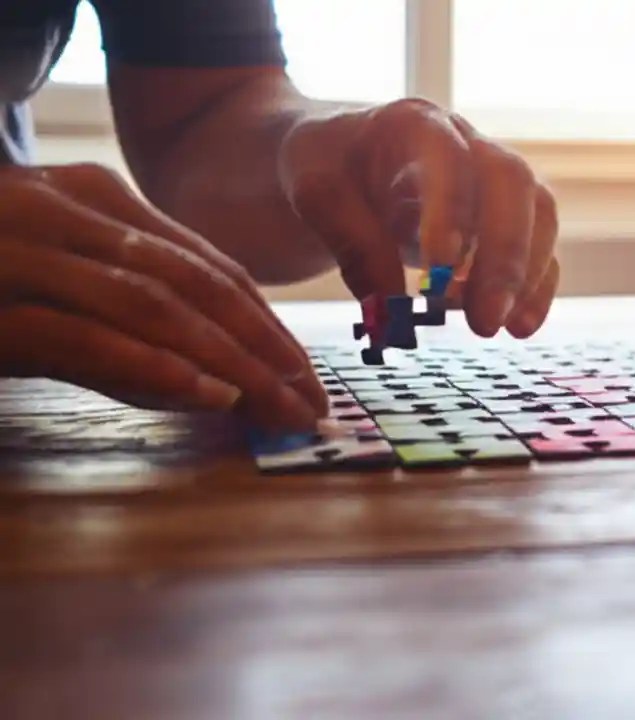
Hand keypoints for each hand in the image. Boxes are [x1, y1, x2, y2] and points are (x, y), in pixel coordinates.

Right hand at [0, 164, 326, 429]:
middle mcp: (64, 210)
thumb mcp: (66, 285)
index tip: (312, 378)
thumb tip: (228, 387)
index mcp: (95, 196)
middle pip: (195, 282)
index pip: (209, 266)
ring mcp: (23, 254)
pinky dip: (153, 365)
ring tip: (279, 406)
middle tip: (311, 403)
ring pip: (153, 304)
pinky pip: (86, 336)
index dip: (270, 325)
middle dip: (265, 347)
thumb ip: (138, 321)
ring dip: (228, 360)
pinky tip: (206, 393)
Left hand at [278, 99, 558, 337]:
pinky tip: (519, 327)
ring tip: (497, 326)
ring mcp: (494, 180)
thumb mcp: (315, 193)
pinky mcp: (507, 217)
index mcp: (417, 123)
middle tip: (484, 318)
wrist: (341, 159)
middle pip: (511, 184)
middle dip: (504, 254)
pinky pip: (540, 246)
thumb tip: (391, 307)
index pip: (449, 157)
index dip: (452, 210)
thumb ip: (351, 243)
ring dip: (527, 275)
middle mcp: (469, 143)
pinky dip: (537, 287)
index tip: (440, 268)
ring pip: (538, 213)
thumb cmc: (328, 166)